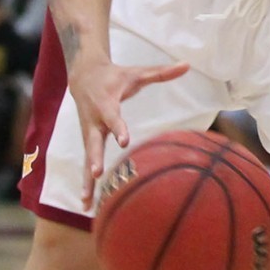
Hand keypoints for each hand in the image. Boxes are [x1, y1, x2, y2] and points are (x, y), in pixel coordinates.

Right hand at [69, 58, 189, 203]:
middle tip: (98, 174)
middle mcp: (94, 121)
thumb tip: (187, 65)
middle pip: (93, 143)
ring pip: (87, 159)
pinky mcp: (87, 142)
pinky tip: (87, 204)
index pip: (113, 117)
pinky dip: (86, 184)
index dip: (118, 128)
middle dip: (95, 159)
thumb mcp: (137, 72)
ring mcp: (88, 134)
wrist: (82, 76)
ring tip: (86, 203)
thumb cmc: (115, 76)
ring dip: (87, 181)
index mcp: (106, 104)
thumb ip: (161, 72)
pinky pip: (86, 164)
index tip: (124, 141)